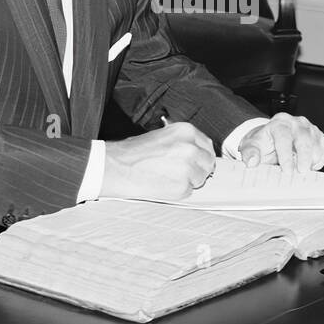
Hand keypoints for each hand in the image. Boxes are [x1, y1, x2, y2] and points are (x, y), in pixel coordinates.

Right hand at [100, 122, 215, 200]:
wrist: (115, 167)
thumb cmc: (133, 152)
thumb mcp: (162, 136)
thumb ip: (182, 142)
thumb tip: (197, 153)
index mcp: (186, 131)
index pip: (207, 146)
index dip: (200, 155)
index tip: (194, 161)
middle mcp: (191, 148)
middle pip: (208, 163)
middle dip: (197, 168)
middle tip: (178, 171)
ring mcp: (188, 168)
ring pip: (200, 179)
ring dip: (189, 181)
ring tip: (166, 176)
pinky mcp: (182, 187)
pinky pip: (189, 192)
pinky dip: (178, 191)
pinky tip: (162, 184)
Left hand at [237, 114, 323, 173]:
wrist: (271, 139)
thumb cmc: (263, 143)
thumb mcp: (251, 146)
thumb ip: (250, 153)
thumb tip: (252, 161)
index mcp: (279, 123)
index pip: (284, 137)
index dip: (286, 156)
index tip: (287, 171)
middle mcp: (296, 123)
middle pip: (304, 139)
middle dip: (304, 158)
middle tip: (301, 173)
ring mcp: (309, 128)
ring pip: (317, 144)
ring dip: (312, 161)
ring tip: (301, 170)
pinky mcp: (319, 136)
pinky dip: (319, 160)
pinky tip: (309, 165)